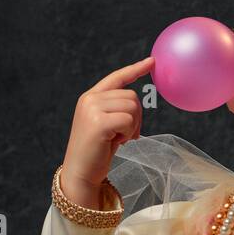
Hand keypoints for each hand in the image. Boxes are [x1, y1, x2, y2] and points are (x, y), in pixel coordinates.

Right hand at [60, 56, 153, 205]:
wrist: (81, 172)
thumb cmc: (96, 152)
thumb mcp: (106, 125)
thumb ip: (116, 109)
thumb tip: (137, 102)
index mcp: (91, 97)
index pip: (117, 77)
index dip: (135, 69)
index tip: (152, 62)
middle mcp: (90, 99)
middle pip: (132, 96)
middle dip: (137, 117)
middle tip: (126, 135)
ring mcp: (92, 109)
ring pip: (133, 107)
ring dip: (133, 126)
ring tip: (119, 138)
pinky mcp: (98, 122)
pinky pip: (129, 120)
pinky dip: (129, 133)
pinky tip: (117, 142)